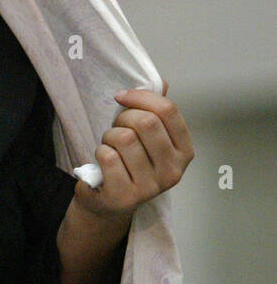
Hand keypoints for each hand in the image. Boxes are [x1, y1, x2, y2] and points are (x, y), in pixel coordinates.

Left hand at [74, 80, 193, 219]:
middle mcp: (174, 170)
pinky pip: (107, 156)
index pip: (168, 111)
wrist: (110, 201)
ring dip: (109, 136)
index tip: (122, 97)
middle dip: (123, 118)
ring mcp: (152, 186)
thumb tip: (162, 82)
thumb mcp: (147, 136)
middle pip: (145, 122)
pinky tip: (104, 163)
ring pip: (124, 138)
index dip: (140, 97)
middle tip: (117, 129)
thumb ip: (155, 110)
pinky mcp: (126, 196)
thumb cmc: (128, 162)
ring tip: (111, 147)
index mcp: (184, 151)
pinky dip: (100, 152)